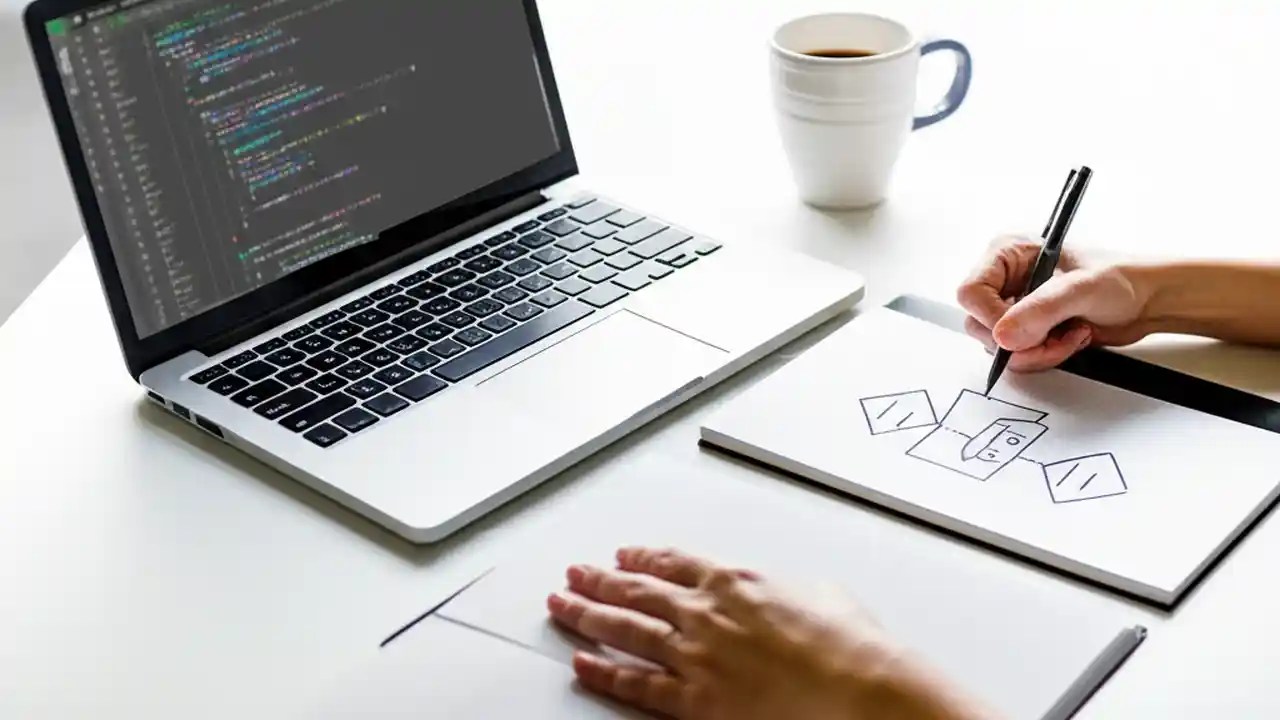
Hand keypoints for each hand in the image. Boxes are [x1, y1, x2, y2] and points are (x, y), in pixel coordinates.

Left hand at [546, 547, 993, 719]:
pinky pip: (636, 683)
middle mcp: (706, 612)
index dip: (641, 557)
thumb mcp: (825, 594)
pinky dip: (605, 672)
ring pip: (625, 629)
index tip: (623, 554)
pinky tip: (583, 664)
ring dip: (588, 616)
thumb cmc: (851, 648)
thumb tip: (797, 594)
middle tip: (575, 574)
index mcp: (736, 580)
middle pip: (637, 590)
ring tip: (563, 607)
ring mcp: (695, 655)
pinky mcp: (694, 700)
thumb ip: (792, 590)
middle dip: (600, 580)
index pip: (673, 561)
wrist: (859, 691)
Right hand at [957, 235, 1156, 371]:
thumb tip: (1004, 334)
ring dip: (1036, 351)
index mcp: (1009, 254)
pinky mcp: (1027, 330)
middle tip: (1053, 336)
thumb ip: (1041, 310)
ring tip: (1070, 336)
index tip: (1020, 330)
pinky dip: (1044, 356)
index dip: (992, 317)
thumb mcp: (1082, 288)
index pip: (971, 291)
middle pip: (980, 324)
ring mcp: (1015, 307)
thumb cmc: (1123, 278)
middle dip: (1020, 340)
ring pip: (998, 346)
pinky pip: (1017, 356)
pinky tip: (1070, 339)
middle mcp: (1006, 280)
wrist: (1148, 301)